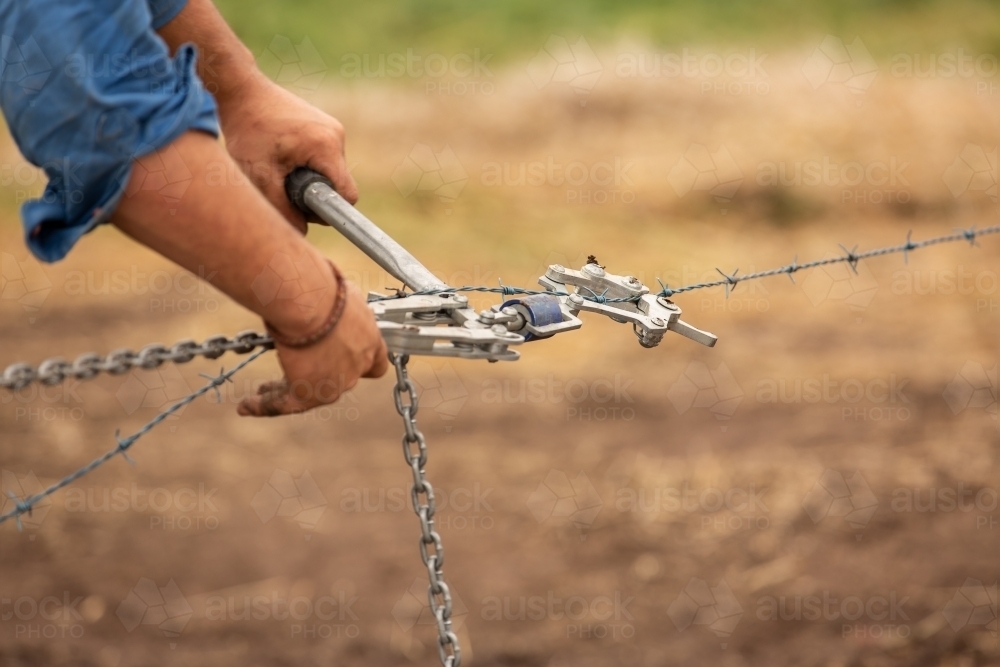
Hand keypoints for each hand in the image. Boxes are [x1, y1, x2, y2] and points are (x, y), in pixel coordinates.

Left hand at [220, 76, 358, 233]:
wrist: (242, 90)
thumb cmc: (247, 129)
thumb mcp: (259, 175)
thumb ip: (282, 208)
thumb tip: (299, 232)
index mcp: (326, 147)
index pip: (347, 195)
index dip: (328, 209)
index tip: (304, 208)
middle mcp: (336, 136)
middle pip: (338, 184)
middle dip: (313, 193)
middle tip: (281, 185)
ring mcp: (333, 128)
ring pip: (330, 172)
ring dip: (308, 178)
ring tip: (278, 166)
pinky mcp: (325, 125)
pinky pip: (324, 158)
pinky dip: (306, 164)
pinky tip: (282, 156)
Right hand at [238, 281, 387, 416]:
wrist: (310, 303)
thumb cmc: (322, 289)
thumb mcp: (338, 295)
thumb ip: (335, 308)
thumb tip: (320, 299)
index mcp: (370, 340)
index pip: (374, 362)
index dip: (358, 362)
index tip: (343, 358)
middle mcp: (358, 365)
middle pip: (340, 379)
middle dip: (317, 374)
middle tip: (297, 369)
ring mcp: (336, 382)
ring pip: (312, 393)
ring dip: (286, 390)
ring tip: (264, 389)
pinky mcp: (310, 392)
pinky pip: (285, 403)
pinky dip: (265, 405)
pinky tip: (247, 405)